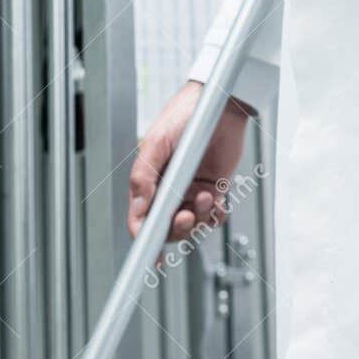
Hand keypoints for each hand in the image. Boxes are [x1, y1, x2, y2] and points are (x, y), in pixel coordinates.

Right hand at [128, 81, 252, 241]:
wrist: (220, 103)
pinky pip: (214, 215)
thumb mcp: (157, 142)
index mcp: (149, 180)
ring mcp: (191, 191)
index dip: (145, 239)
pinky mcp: (214, 188)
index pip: (141, 218)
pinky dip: (217, 215)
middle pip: (168, 227)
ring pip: (193, 225)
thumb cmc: (184, 115)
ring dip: (201, 219)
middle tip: (187, 216)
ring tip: (206, 196)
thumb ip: (144, 175)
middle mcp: (169, 189)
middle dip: (178, 229)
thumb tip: (139, 207)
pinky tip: (219, 202)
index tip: (152, 255)